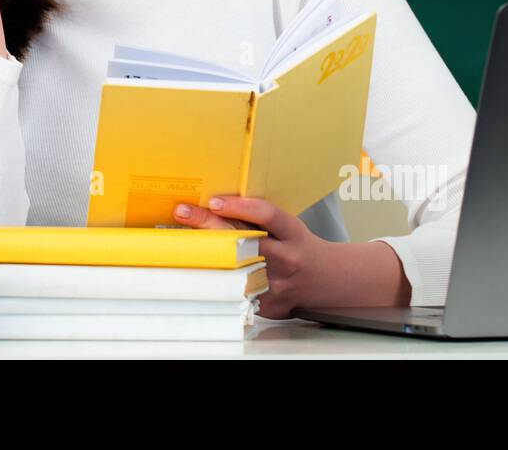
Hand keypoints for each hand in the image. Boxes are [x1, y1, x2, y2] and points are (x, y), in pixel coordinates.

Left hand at [174, 195, 334, 319]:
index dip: (241, 207)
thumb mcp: (287, 227)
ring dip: (207, 255)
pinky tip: (199, 273)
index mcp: (293, 234)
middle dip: (209, 225)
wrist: (327, 280)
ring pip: (235, 269)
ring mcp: (278, 284)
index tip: (214, 201)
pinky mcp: (269, 305)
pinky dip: (218, 282)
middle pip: (244, 240)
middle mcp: (287, 258)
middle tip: (183, 212)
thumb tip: (214, 206)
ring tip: (181, 243)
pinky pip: (237, 292)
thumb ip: (258, 220)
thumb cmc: (298, 247)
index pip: (267, 216)